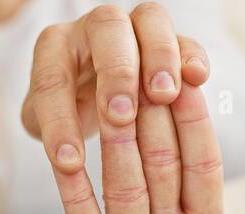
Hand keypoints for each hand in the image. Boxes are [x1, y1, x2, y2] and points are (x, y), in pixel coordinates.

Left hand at [22, 2, 211, 172]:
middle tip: (121, 115)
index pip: (53, 77)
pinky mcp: (171, 43)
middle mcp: (94, 27)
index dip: (59, 120)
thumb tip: (65, 157)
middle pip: (106, 27)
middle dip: (114, 72)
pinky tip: (197, 79)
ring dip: (159, 57)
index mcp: (55, 48)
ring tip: (164, 96)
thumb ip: (48, 134)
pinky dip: (192, 56)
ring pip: (150, 20)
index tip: (72, 162)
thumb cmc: (68, 114)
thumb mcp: (47, 128)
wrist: (96, 97)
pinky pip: (186, 40)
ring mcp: (136, 29)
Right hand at [25, 4, 244, 213]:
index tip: (195, 85)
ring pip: (122, 185)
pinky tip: (65, 155)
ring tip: (112, 103)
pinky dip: (73, 189)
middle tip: (150, 71)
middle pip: (160, 166)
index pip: (201, 169)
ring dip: (118, 147)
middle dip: (157, 122)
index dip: (199, 130)